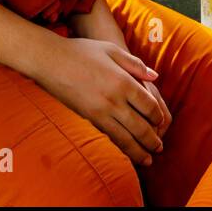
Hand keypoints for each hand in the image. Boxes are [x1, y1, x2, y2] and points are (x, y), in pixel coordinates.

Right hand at [34, 36, 166, 166]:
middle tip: (159, 148)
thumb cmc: (81, 51)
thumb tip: (155, 77)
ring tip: (147, 160)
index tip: (161, 122)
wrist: (50, 61)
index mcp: (124, 81)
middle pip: (141, 127)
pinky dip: (120, 148)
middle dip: (152, 141)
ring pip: (125, 138)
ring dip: (139, 151)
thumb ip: (135, 64)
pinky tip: (126, 152)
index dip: (158, 117)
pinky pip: (109, 137)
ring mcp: (100, 112)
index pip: (150, 106)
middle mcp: (114, 100)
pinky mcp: (88, 119)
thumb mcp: (112, 50)